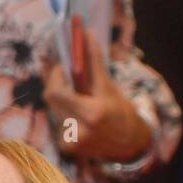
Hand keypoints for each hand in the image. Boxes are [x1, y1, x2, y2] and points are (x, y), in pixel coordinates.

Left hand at [43, 22, 155, 162]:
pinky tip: (81, 119)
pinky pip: (58, 122)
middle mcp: (80, 132)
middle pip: (51, 100)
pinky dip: (66, 116)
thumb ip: (94, 62)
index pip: (54, 92)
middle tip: (70, 81)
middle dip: (59, 87)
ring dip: (64, 102)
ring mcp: (73, 143)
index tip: (64, 69)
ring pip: (54, 110)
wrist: (130, 143)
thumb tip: (86, 34)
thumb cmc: (120, 111)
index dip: (55, 77)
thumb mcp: (108, 86)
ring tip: (81, 103)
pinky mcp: (68, 148)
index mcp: (92, 114)